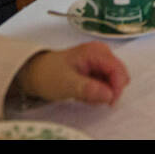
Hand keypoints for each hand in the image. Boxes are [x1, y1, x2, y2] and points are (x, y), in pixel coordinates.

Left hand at [12, 43, 129, 105]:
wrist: (35, 73)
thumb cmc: (48, 74)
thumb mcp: (67, 83)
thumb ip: (88, 88)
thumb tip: (109, 94)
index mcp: (95, 51)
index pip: (117, 69)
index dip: (117, 87)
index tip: (109, 102)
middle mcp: (101, 53)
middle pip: (119, 74)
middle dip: (109, 90)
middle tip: (91, 98)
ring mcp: (100, 61)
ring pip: (114, 81)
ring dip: (103, 92)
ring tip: (84, 95)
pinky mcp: (98, 69)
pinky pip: (107, 83)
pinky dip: (99, 92)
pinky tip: (85, 93)